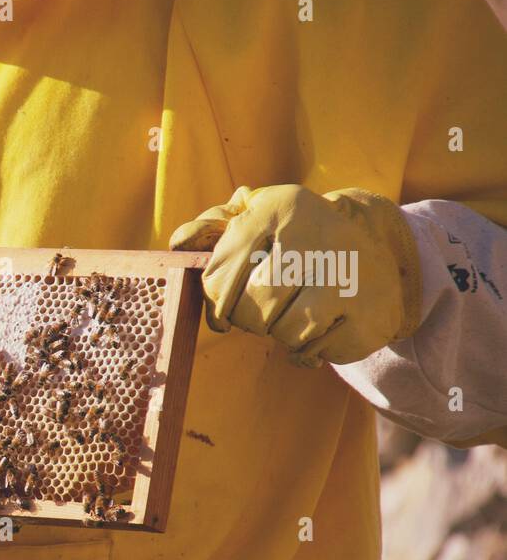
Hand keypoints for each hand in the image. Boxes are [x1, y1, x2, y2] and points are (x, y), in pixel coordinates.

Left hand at [169, 185, 422, 365]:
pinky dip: (308, 348)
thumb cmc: (300, 239)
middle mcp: (315, 237)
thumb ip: (214, 227)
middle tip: (266, 311)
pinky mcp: (365, 315)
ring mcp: (346, 279)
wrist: (381, 252)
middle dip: (251, 319)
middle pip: (250, 310)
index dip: (215, 303)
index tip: (223, 313)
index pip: (219, 277)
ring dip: (280, 333)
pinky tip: (322, 326)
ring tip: (295, 314)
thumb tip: (178, 245)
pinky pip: (313, 350)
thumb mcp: (261, 217)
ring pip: (281, 332)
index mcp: (280, 209)